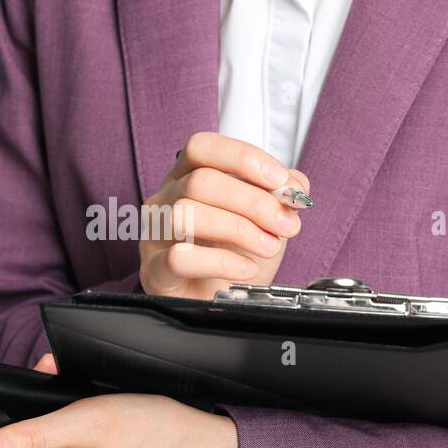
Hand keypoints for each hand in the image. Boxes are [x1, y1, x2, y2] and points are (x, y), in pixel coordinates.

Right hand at [139, 132, 309, 299]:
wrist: (219, 300)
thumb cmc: (235, 254)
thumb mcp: (265, 217)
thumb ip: (280, 194)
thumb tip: (292, 186)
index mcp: (187, 177)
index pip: (202, 147)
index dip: (242, 157)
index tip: (279, 179)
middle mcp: (165, 200)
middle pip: (200, 181)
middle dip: (253, 201)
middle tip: (284, 224)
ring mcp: (155, 235)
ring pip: (186, 213)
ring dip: (239, 229)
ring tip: (268, 246)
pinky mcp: (155, 271)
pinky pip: (181, 257)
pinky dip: (222, 262)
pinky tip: (246, 269)